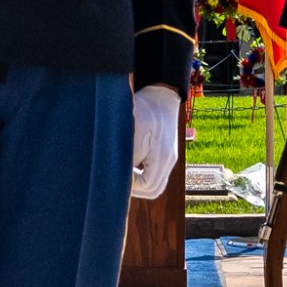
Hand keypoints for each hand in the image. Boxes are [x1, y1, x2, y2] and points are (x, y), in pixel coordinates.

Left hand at [130, 84, 181, 201]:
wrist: (161, 96)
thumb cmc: (145, 108)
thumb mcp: (134, 127)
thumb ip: (129, 152)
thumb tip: (120, 172)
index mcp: (162, 156)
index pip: (147, 185)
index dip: (130, 185)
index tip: (117, 172)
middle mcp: (169, 160)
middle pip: (154, 190)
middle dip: (135, 189)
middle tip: (120, 179)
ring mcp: (169, 158)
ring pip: (156, 185)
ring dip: (140, 185)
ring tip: (125, 174)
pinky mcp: (166, 154)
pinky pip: (157, 175)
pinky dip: (144, 177)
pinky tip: (132, 167)